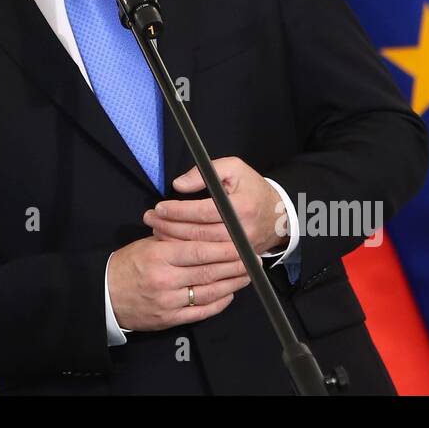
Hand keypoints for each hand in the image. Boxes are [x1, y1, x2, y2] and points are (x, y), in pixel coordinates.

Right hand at [106, 237, 251, 331]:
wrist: (104, 295)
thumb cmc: (125, 265)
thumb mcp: (146, 244)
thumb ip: (173, 240)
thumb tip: (204, 232)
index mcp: (159, 255)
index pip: (200, 250)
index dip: (225, 248)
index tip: (242, 243)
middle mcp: (165, 279)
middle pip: (209, 271)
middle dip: (235, 265)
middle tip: (253, 259)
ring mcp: (168, 301)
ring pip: (209, 292)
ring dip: (232, 284)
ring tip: (247, 275)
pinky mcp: (169, 319)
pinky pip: (200, 311)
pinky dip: (218, 303)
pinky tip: (229, 294)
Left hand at [144, 156, 287, 256]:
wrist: (278, 214)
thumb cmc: (252, 187)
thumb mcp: (233, 168)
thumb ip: (205, 172)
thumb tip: (178, 184)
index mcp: (241, 206)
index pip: (202, 211)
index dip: (178, 210)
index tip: (159, 206)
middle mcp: (241, 230)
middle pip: (198, 233)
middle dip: (169, 226)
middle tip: (150, 218)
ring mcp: (239, 248)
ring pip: (200, 248)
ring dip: (174, 240)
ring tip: (156, 229)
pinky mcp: (237, 259)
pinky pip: (207, 258)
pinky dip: (187, 251)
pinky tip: (172, 242)